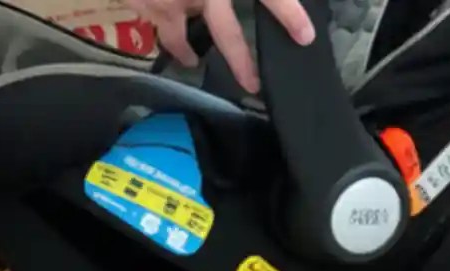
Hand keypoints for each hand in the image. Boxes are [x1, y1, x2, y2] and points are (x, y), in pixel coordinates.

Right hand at [127, 0, 315, 93]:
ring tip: (190, 60)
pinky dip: (155, 19)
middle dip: (241, 62)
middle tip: (252, 84)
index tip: (306, 36)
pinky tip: (156, 19)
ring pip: (179, 38)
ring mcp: (167, 0)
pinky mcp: (143, 2)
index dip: (288, 15)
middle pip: (226, 33)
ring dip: (185, 50)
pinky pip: (154, 19)